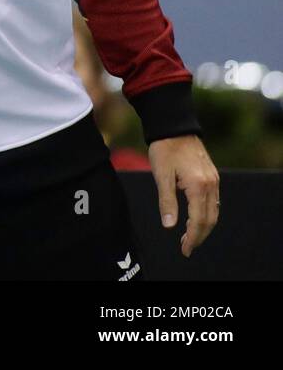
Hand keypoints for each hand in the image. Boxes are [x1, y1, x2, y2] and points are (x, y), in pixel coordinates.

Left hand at [149, 135, 219, 256]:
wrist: (175, 127)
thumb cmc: (165, 149)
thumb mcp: (161, 175)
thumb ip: (166, 201)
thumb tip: (169, 225)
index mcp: (198, 186)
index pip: (198, 220)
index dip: (192, 237)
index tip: (185, 249)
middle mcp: (211, 185)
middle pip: (210, 219)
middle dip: (199, 236)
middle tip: (186, 247)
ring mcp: (214, 180)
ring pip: (213, 211)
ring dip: (203, 226)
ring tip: (189, 236)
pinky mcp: (212, 176)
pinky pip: (214, 201)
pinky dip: (206, 214)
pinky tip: (196, 218)